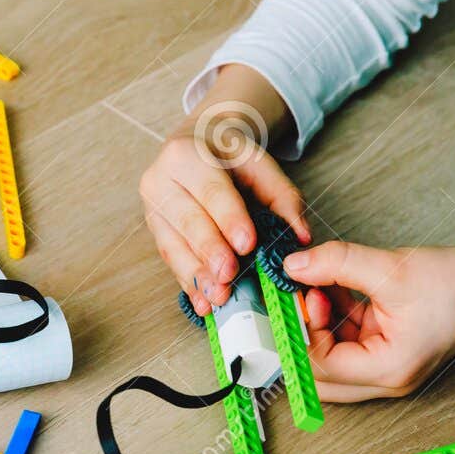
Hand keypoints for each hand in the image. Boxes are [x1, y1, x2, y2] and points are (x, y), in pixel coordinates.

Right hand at [140, 66, 309, 313]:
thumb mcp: (260, 165)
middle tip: (230, 275)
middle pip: (187, 220)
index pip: (210, 190)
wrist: (197, 151)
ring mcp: (152, 209)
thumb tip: (301, 236)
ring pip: (174, 245)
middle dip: (210, 251)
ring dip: (197, 275)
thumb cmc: (229, 160)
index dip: (228, 219)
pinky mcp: (155, 232)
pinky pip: (170, 261)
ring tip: (219, 296)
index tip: (247, 244)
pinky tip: (203, 303)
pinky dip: (189, 284)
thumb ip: (283, 198)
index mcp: (185, 154)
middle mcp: (160, 180)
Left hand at [284, 207, 454, 401]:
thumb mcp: (390, 268)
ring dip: (317, 323)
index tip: (294, 296)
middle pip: (319, 373)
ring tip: (318, 283)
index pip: (320, 367)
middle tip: (298, 294)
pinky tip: (332, 286)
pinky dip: (333, 318)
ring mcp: (386, 368)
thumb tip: (293, 266)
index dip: (300, 331)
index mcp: (389, 369)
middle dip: (304, 333)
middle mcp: (386, 378)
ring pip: (330, 356)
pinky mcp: (387, 351)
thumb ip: (336, 265)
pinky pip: (346, 342)